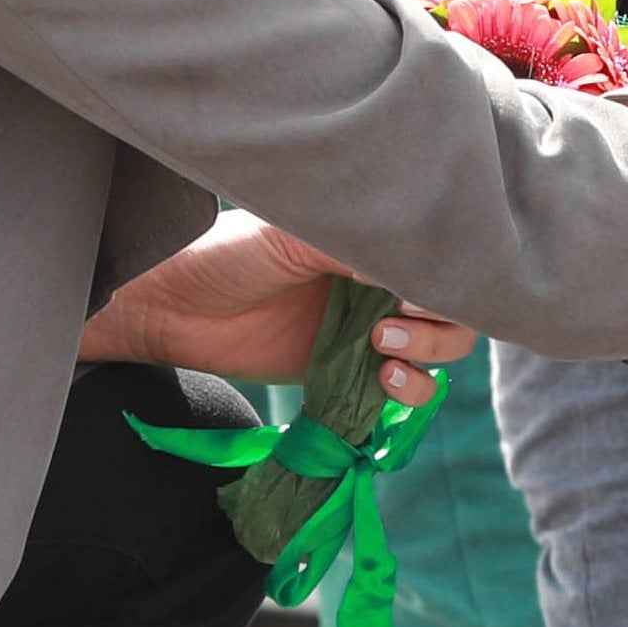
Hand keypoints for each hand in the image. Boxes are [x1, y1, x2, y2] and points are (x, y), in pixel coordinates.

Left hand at [79, 210, 472, 404]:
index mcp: (372, 242)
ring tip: (384, 352)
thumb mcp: (293, 236)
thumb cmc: (229, 255)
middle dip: (441, 320)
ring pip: (439, 350)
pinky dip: (410, 390)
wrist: (174, 309)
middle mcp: (380, 283)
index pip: (441, 256)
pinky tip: (384, 379)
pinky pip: (402, 390)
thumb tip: (414, 259)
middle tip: (393, 320)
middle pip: (453, 306)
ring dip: (430, 354)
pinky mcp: (349, 377)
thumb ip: (354, 246)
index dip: (446, 274)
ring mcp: (369, 332)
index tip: (414, 284)